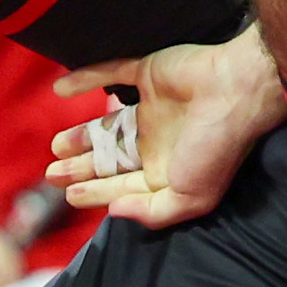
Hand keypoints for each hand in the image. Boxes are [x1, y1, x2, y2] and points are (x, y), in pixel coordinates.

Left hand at [45, 29, 282, 230]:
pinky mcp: (148, 74)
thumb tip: (114, 211)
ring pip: (108, 123)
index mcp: (166, 170)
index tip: (69, 196)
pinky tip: (61, 88)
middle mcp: (157, 140)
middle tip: (51, 174)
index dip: (96, 192)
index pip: (123, 185)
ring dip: (81, 134)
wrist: (235, 92)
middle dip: (81, 168)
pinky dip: (84, 79)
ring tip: (55, 147)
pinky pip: (111, 74)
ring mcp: (152, 107)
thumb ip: (151, 212)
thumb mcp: (189, 197)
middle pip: (110, 158)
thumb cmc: (213, 150)